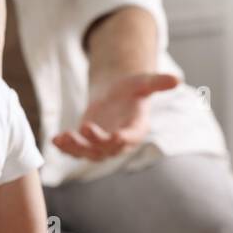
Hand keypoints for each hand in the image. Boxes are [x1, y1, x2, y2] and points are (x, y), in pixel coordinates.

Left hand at [51, 72, 178, 160]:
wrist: (114, 96)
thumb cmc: (131, 89)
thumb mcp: (143, 82)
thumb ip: (157, 82)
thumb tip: (177, 79)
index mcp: (136, 129)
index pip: (131, 138)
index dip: (124, 138)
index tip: (117, 136)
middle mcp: (119, 141)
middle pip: (108, 148)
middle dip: (96, 140)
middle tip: (86, 127)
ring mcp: (101, 145)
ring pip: (89, 153)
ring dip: (76, 148)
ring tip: (63, 137)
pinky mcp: (86, 144)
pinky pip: (75, 150)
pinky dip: (65, 148)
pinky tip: (55, 140)